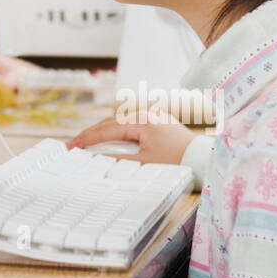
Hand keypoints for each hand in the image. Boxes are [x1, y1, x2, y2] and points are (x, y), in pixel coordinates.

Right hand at [67, 110, 198, 165]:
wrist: (205, 160)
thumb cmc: (179, 161)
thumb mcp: (144, 163)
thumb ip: (117, 159)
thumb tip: (95, 158)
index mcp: (141, 121)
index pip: (106, 129)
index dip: (86, 138)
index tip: (71, 146)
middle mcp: (146, 114)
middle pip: (110, 122)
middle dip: (91, 133)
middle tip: (74, 144)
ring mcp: (153, 116)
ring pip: (120, 122)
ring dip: (104, 131)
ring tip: (89, 142)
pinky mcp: (159, 122)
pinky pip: (132, 124)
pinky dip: (118, 131)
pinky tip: (111, 138)